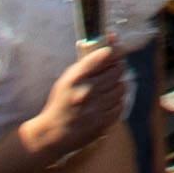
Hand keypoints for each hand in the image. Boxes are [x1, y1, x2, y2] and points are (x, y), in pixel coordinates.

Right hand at [21, 42, 132, 163]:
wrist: (52, 134)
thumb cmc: (61, 102)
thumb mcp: (68, 78)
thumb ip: (89, 61)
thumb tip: (112, 38)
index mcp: (75, 78)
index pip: (104, 55)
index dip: (115, 49)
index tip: (118, 49)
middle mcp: (86, 91)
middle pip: (117, 70)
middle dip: (117, 67)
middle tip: (113, 69)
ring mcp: (95, 108)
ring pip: (121, 87)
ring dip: (117, 85)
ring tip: (107, 88)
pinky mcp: (102, 122)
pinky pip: (120, 105)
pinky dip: (116, 102)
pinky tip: (106, 102)